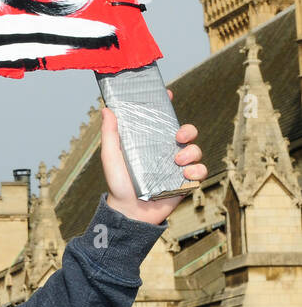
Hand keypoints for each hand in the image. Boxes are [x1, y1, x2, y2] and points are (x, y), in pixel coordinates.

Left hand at [101, 90, 205, 225]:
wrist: (129, 212)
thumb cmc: (118, 184)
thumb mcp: (111, 157)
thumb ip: (110, 134)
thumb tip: (107, 109)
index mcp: (149, 143)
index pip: (161, 121)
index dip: (166, 106)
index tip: (167, 94)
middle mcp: (165, 152)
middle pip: (187, 133)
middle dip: (188, 130)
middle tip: (178, 136)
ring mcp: (177, 166)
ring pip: (196, 150)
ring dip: (192, 152)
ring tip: (177, 161)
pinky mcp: (185, 182)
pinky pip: (200, 171)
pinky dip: (197, 170)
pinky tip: (185, 174)